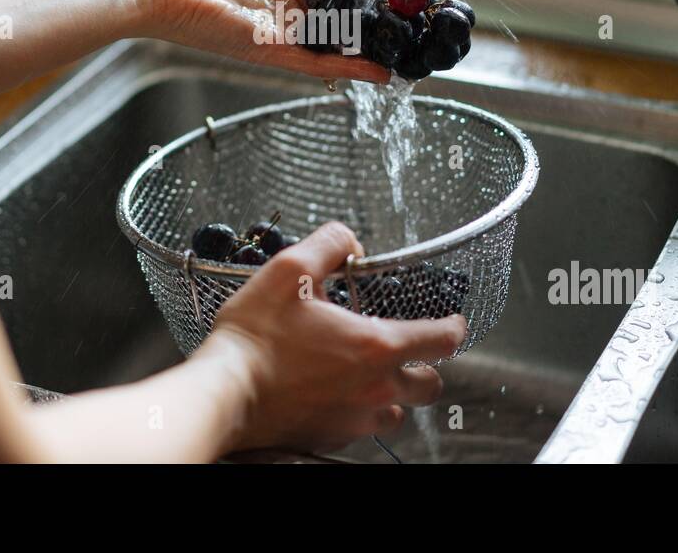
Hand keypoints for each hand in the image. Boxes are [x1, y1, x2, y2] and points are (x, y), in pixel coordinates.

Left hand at [131, 0, 388, 83]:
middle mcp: (275, 13)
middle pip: (331, 20)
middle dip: (366, 19)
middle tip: (404, 18)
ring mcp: (274, 35)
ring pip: (331, 45)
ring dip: (367, 49)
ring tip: (405, 51)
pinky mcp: (268, 51)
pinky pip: (316, 62)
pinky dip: (349, 69)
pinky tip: (380, 73)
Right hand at [196, 222, 465, 454]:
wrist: (224, 394)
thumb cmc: (255, 336)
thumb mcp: (289, 270)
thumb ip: (329, 244)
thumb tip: (349, 241)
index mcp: (375, 345)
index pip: (441, 340)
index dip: (453, 327)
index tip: (452, 321)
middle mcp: (375, 388)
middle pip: (430, 385)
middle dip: (426, 366)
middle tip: (407, 349)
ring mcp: (355, 418)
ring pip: (399, 411)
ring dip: (394, 392)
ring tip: (368, 372)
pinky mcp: (332, 436)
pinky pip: (364, 427)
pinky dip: (361, 410)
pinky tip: (336, 391)